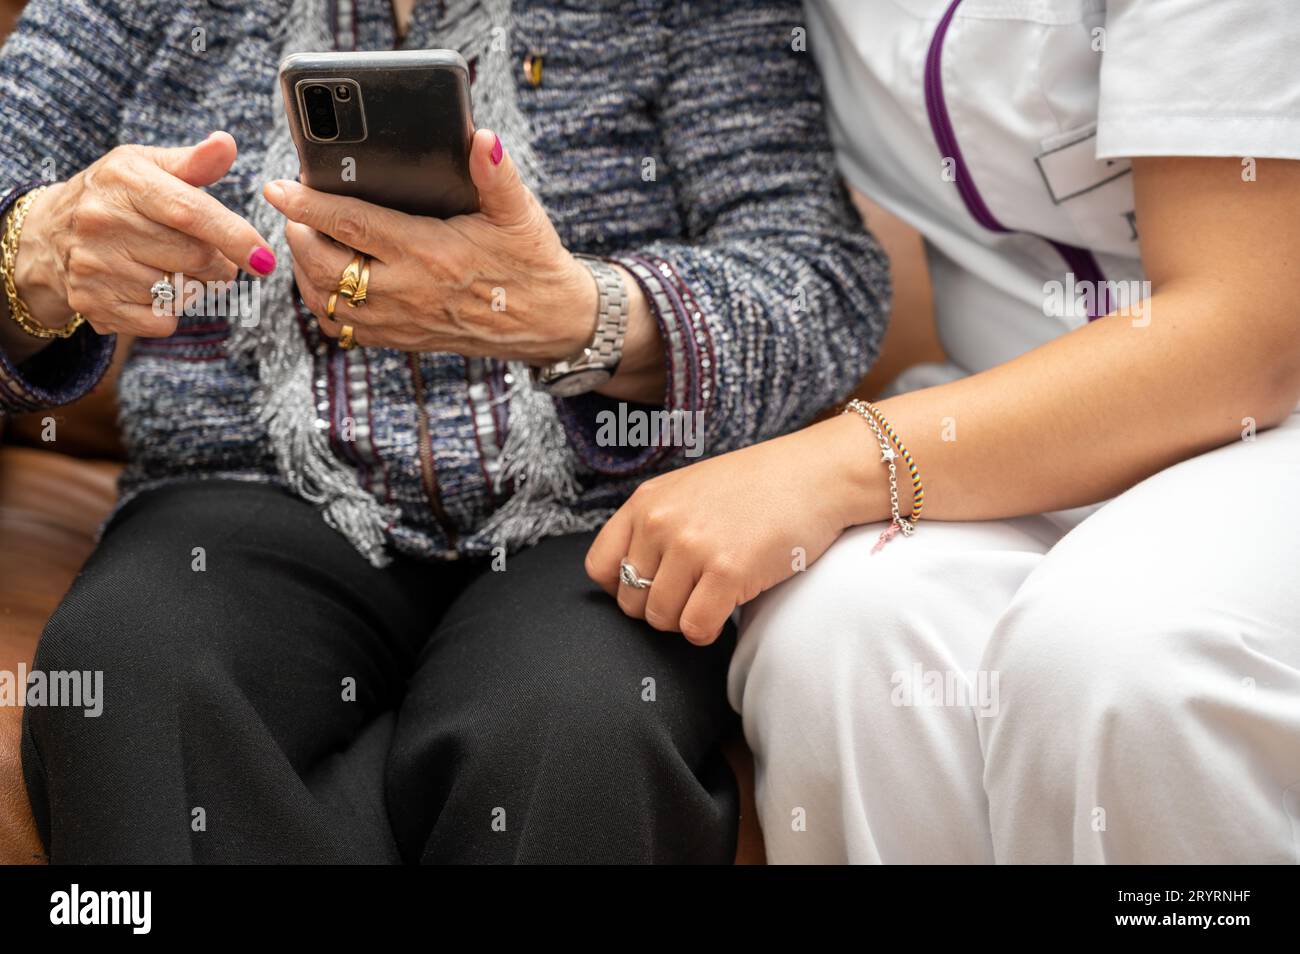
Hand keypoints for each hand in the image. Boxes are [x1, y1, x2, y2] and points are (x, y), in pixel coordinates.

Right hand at [13, 132, 276, 336]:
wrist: (49, 236)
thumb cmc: (116, 197)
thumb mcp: (147, 167)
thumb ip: (193, 162)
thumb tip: (226, 144)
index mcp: (124, 181)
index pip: (191, 212)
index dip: (235, 237)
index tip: (265, 260)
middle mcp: (103, 221)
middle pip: (196, 258)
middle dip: (218, 264)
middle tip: (209, 256)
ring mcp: (95, 265)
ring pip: (182, 294)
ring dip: (192, 288)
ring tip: (169, 267)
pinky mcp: (94, 304)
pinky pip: (162, 322)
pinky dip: (169, 312)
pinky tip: (149, 289)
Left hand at [263, 129, 596, 362]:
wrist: (547, 322)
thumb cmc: (531, 262)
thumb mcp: (518, 213)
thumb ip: (496, 175)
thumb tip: (481, 138)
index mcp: (431, 253)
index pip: (352, 225)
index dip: (308, 204)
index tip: (278, 187)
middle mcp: (408, 291)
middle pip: (324, 266)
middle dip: (297, 235)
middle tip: (294, 210)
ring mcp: (401, 321)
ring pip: (325, 300)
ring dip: (304, 270)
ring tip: (305, 239)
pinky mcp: (401, 339)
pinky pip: (342, 328)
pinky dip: (322, 302)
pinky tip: (327, 279)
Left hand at [585, 414, 880, 643]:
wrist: (816, 474)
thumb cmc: (759, 486)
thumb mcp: (690, 490)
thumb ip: (656, 525)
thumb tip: (631, 580)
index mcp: (646, 502)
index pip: (599, 567)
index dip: (624, 588)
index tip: (653, 588)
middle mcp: (660, 523)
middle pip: (631, 602)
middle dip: (662, 607)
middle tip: (696, 593)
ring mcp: (692, 547)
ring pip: (662, 619)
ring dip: (688, 619)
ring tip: (715, 596)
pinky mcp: (726, 572)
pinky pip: (696, 628)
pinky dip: (711, 630)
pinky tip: (730, 607)